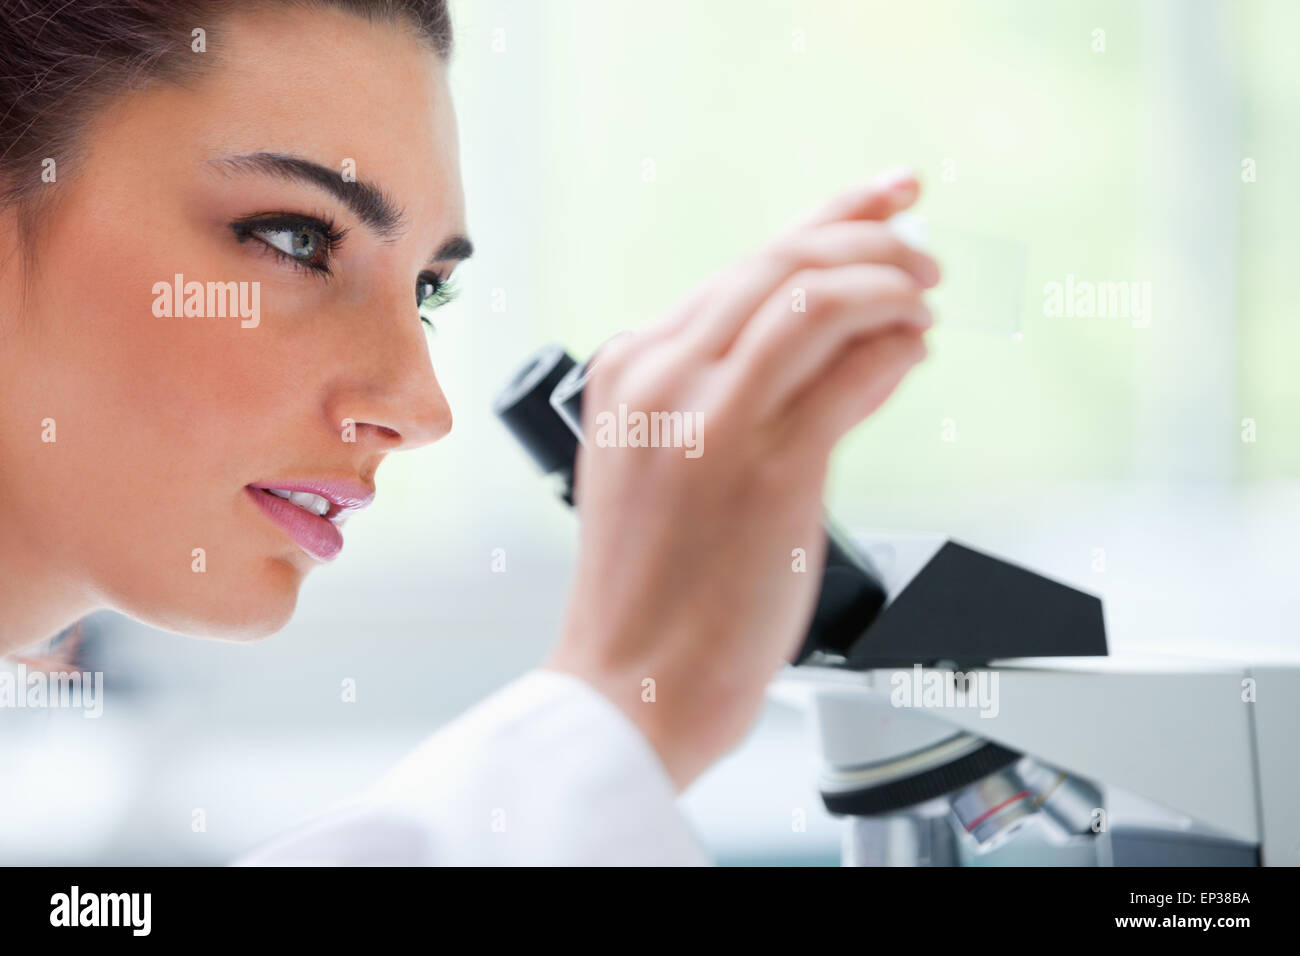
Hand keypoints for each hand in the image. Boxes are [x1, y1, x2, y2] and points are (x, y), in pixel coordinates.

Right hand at [544, 169, 938, 788]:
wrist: (630, 683)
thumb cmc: (651, 586)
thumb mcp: (659, 461)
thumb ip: (724, 392)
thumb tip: (838, 338)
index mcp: (629, 368)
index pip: (742, 266)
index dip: (828, 219)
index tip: (882, 200)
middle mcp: (663, 378)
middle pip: (782, 260)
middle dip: (869, 237)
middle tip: (920, 250)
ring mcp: (712, 422)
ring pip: (816, 297)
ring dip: (890, 282)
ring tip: (926, 298)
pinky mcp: (768, 471)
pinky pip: (849, 372)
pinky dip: (894, 346)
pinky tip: (912, 351)